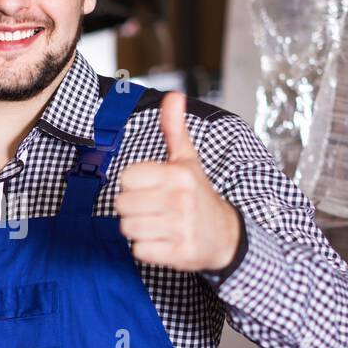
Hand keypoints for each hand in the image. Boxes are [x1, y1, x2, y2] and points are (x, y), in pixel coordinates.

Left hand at [112, 90, 240, 272]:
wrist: (225, 236)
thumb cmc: (198, 195)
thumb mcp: (188, 160)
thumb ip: (175, 129)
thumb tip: (173, 95)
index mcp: (179, 174)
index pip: (127, 177)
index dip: (134, 184)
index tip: (151, 187)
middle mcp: (181, 199)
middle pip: (122, 204)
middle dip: (132, 208)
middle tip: (154, 208)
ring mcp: (181, 227)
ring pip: (127, 228)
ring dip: (138, 229)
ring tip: (158, 224)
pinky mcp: (179, 253)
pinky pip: (138, 250)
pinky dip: (146, 249)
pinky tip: (163, 241)